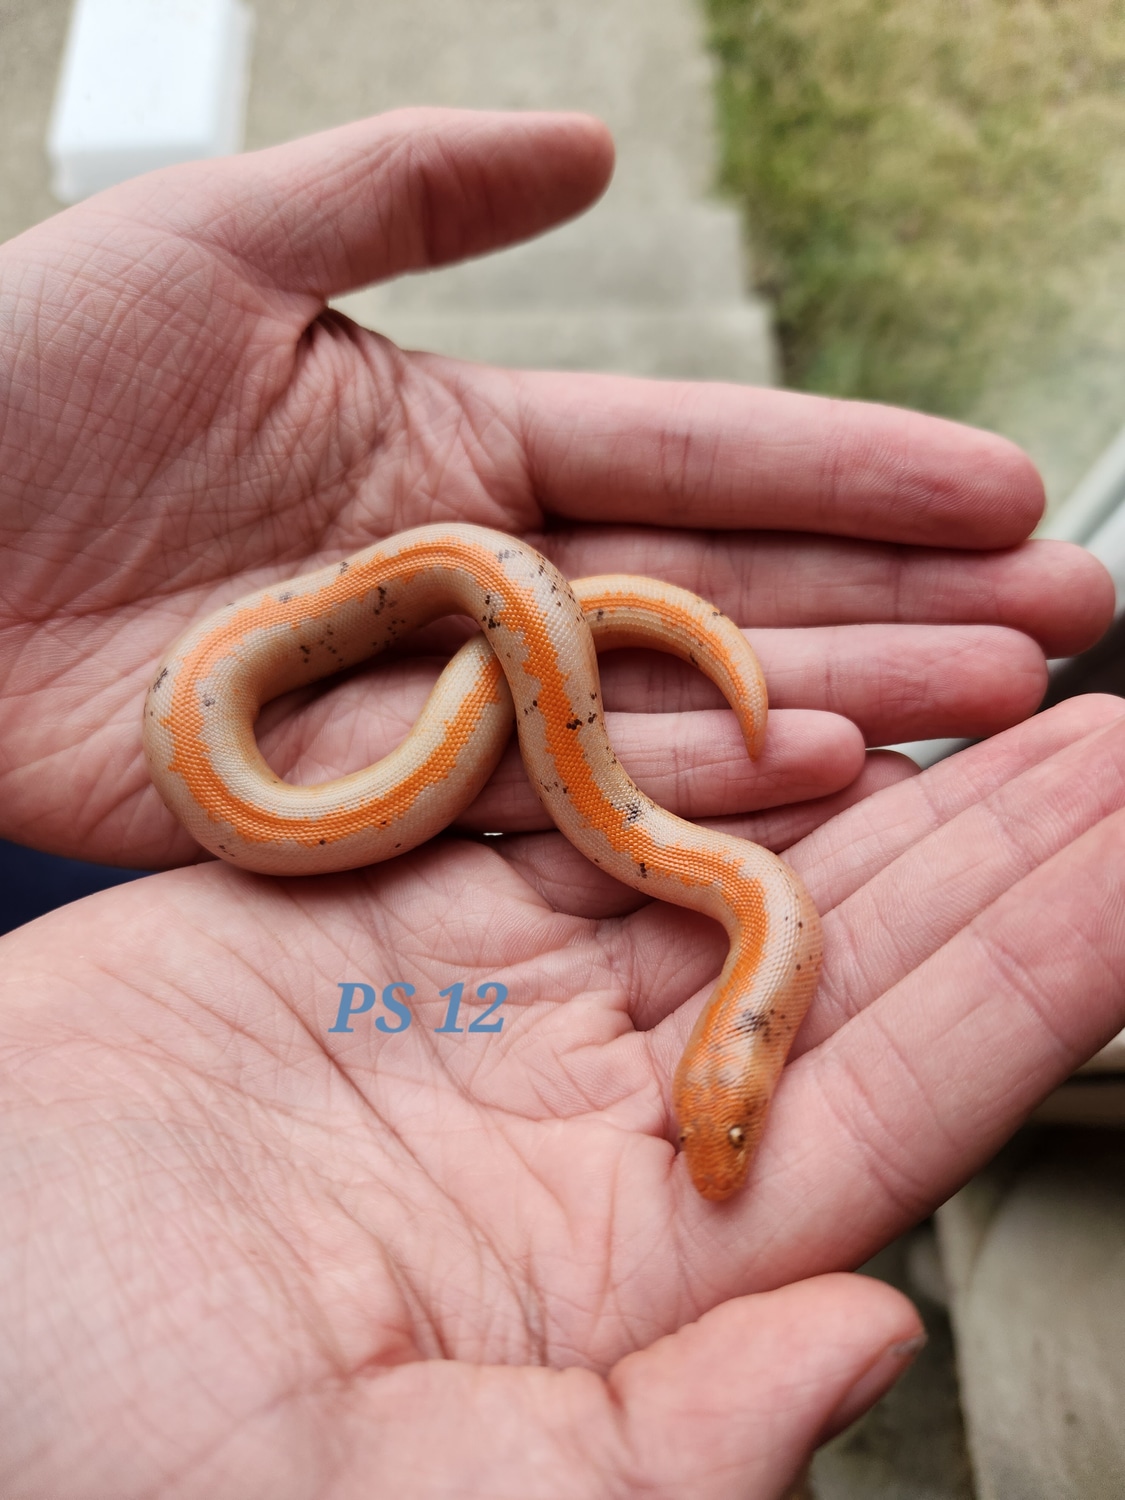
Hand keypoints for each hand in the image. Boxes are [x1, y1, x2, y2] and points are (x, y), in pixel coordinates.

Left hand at [0, 109, 1110, 869]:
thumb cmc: (20, 382)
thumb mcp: (219, 238)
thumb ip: (408, 189)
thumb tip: (594, 148)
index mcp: (458, 450)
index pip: (698, 461)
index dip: (852, 473)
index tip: (1000, 488)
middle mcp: (479, 586)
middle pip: (726, 593)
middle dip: (903, 601)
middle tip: (1066, 621)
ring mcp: (441, 706)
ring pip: (672, 706)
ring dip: (842, 698)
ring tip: (993, 702)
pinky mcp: (378, 806)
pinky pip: (564, 804)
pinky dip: (693, 793)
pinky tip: (823, 778)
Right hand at [3, 693, 1123, 1496]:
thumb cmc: (99, 1439)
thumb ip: (657, 1453)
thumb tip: (869, 1350)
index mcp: (624, 1265)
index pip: (894, 1097)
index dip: (1042, 975)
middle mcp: (579, 1119)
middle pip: (841, 952)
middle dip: (994, 842)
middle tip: (1119, 732)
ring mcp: (481, 1003)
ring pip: (721, 855)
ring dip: (865, 765)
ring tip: (998, 681)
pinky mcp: (378, 910)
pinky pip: (558, 799)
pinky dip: (667, 733)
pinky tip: (779, 680)